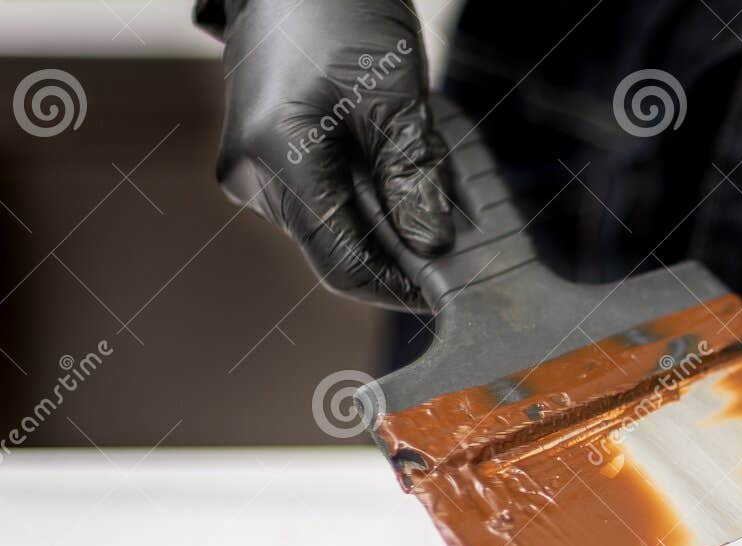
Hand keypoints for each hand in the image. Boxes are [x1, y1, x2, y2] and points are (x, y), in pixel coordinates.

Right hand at [211, 0, 452, 308]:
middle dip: (403, 250)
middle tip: (463, 246)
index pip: (343, 264)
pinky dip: (371, 196)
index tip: (452, 295)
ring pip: (336, 226)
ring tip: (439, 198)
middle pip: (340, 248)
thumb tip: (432, 246)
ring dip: (391, 222)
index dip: (400, 287)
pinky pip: (325, 199)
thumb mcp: (393, 94)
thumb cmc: (338, 12)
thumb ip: (412, 175)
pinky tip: (405, 175)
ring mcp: (254, 172)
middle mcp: (252, 179)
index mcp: (275, 162)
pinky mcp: (266, 160)